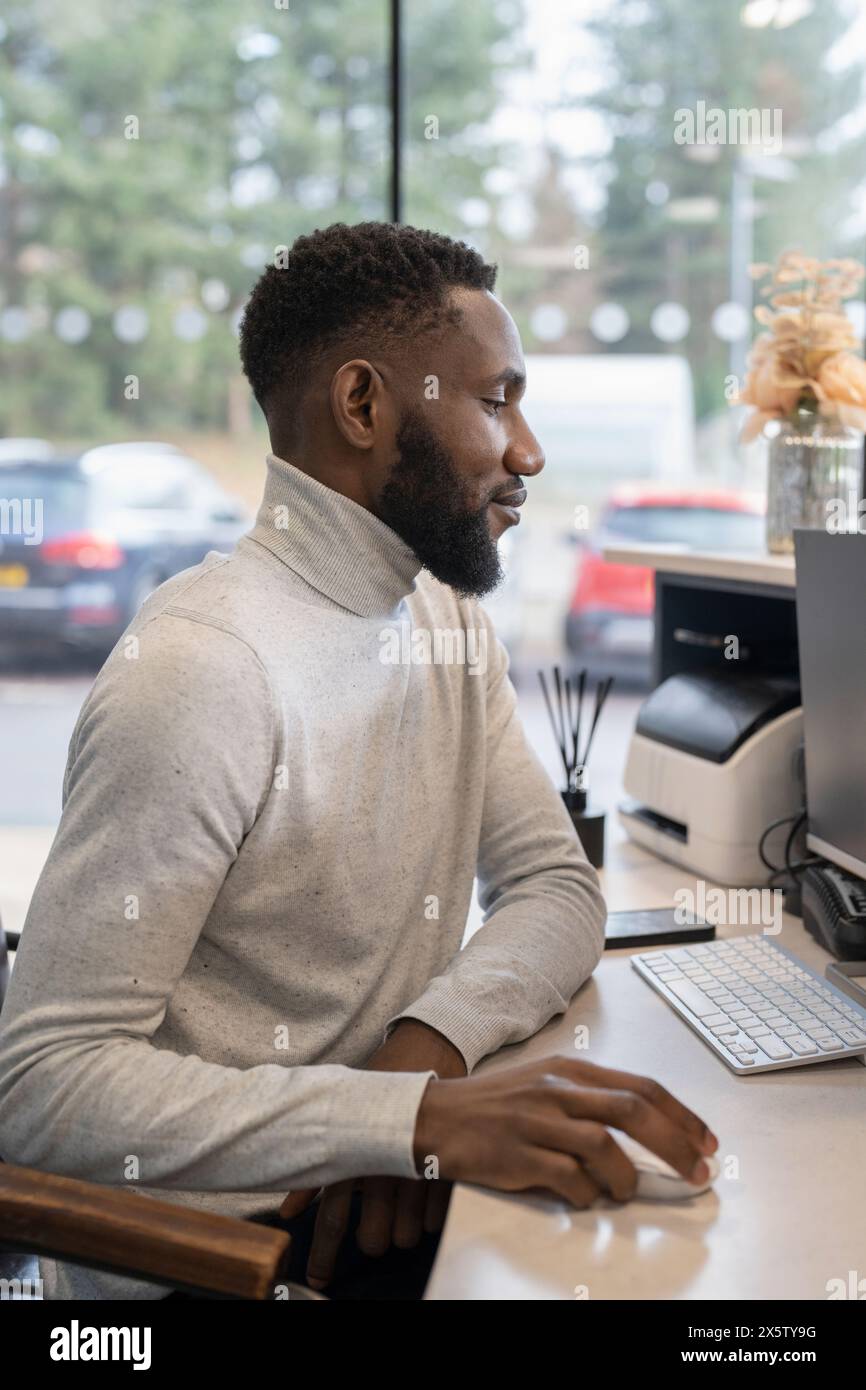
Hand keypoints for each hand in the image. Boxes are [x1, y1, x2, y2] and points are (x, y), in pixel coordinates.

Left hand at [279, 1020, 465, 1288]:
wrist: (425, 1045)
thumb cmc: (377, 1084)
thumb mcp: (338, 1119)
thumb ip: (315, 1171)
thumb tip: (290, 1213)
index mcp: (351, 1155)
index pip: (333, 1220)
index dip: (325, 1256)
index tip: (320, 1279)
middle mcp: (382, 1168)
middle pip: (374, 1237)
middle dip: (374, 1240)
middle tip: (376, 1235)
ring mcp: (418, 1170)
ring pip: (407, 1235)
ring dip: (403, 1230)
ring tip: (403, 1215)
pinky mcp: (450, 1167)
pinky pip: (437, 1216)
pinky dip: (429, 1216)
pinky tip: (426, 1203)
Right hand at [413, 1056, 717, 1206]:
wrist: (436, 1115)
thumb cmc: (497, 1105)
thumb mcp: (546, 1085)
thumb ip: (590, 1101)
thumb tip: (645, 1132)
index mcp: (571, 1070)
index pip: (642, 1087)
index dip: (682, 1116)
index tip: (706, 1143)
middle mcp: (558, 1089)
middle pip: (634, 1111)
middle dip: (676, 1144)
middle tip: (698, 1173)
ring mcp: (538, 1120)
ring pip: (605, 1148)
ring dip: (627, 1178)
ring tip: (626, 1192)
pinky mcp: (518, 1153)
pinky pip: (570, 1179)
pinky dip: (588, 1194)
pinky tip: (586, 1197)